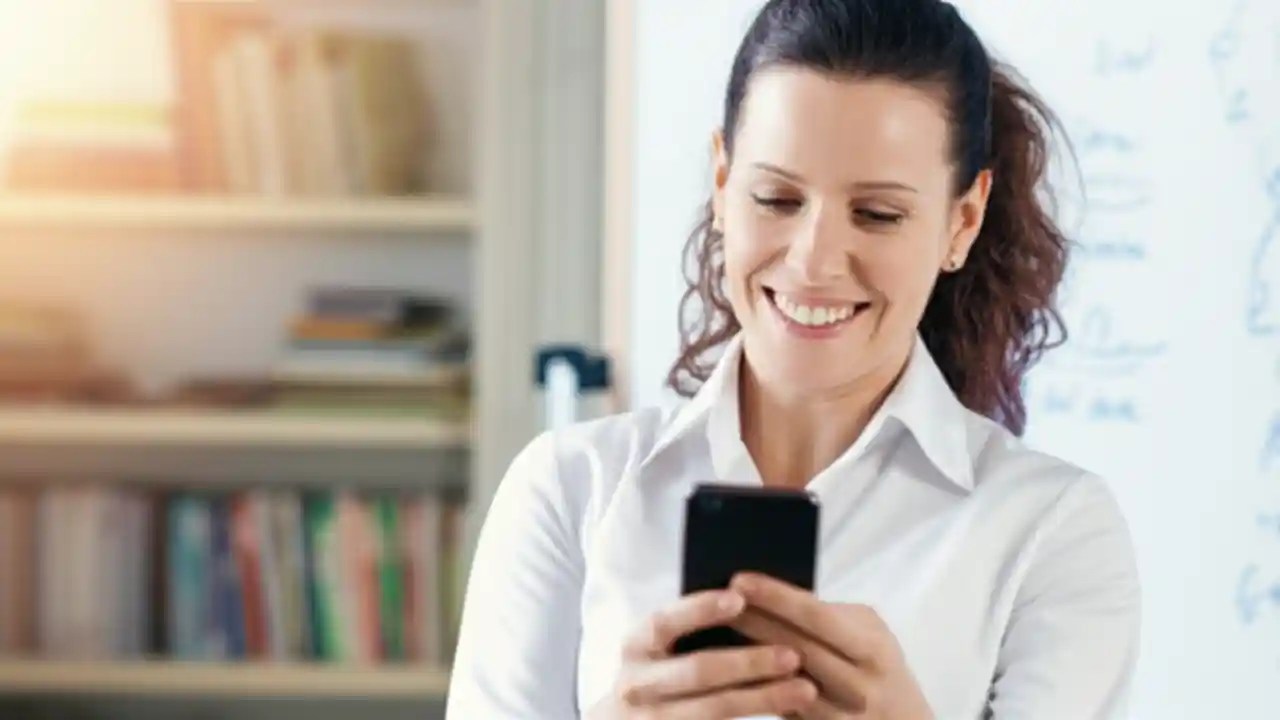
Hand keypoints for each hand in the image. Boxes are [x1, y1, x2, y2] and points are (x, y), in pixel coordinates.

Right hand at [586, 589, 817, 718]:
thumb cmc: (667, 669)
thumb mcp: (666, 647)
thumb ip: (696, 627)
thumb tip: (754, 596)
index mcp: (635, 644)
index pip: (665, 621)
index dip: (700, 609)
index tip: (739, 598)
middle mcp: (636, 684)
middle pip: (696, 670)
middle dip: (748, 662)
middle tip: (794, 655)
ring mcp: (652, 719)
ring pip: (714, 709)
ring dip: (763, 697)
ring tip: (805, 689)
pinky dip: (757, 716)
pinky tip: (789, 712)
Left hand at [728, 573, 933, 719]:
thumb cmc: (877, 666)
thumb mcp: (868, 635)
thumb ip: (828, 617)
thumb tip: (767, 595)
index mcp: (872, 649)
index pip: (817, 617)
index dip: (775, 597)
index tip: (739, 579)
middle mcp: (859, 687)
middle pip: (793, 650)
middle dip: (751, 623)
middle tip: (715, 601)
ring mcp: (842, 719)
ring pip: (781, 685)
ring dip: (746, 658)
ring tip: (715, 633)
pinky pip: (781, 712)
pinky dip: (754, 687)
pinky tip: (731, 670)